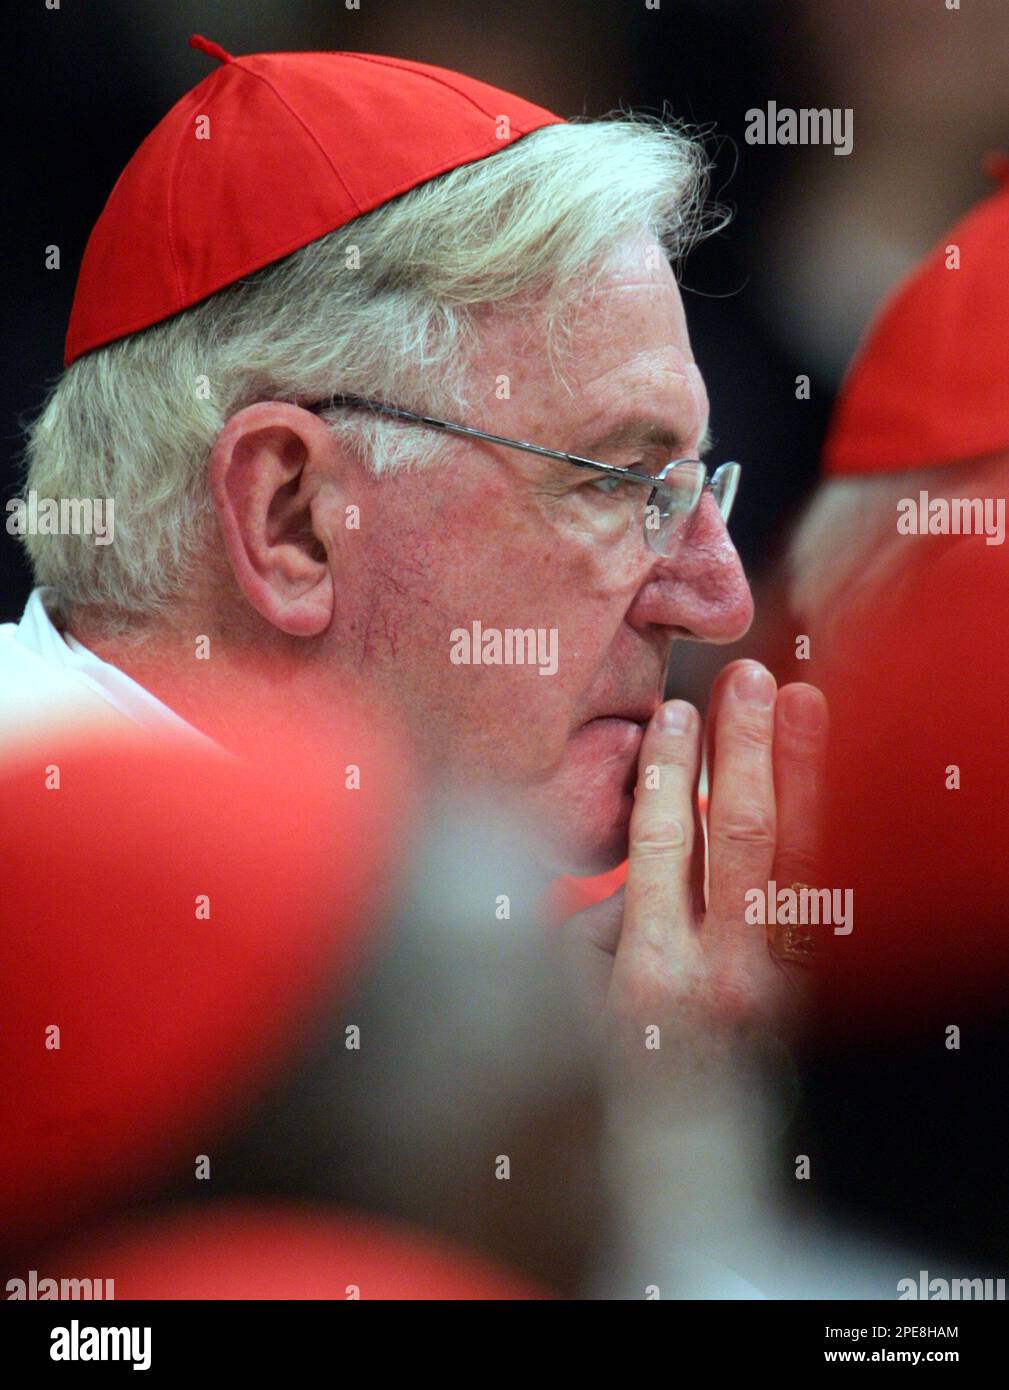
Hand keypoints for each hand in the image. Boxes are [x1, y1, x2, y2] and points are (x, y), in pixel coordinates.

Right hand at [560, 660, 827, 1086]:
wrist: (685, 1159)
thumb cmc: (621, 1071)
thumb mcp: (584, 1000)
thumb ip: (603, 921)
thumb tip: (635, 860)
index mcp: (652, 975)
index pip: (660, 842)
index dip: (666, 769)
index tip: (672, 714)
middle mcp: (724, 976)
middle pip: (738, 834)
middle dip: (743, 747)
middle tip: (746, 681)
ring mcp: (783, 989)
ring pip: (802, 856)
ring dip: (804, 772)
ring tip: (802, 701)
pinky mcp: (816, 993)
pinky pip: (834, 896)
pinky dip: (838, 830)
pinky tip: (839, 779)